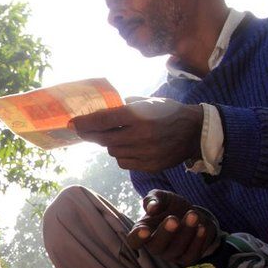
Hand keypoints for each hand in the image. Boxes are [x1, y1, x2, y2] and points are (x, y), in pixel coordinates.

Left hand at [70, 97, 203, 171]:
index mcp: (138, 116)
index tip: (72, 123)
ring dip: (109, 144)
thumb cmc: (169, 112)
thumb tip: (103, 108)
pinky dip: (121, 155)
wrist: (195, 132)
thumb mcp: (148, 101)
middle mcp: (139, 136)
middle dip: (91, 135)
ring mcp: (144, 153)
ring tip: (116, 137)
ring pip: (113, 152)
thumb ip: (125, 105)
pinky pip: (124, 163)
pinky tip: (128, 148)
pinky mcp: (149, 166)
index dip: (84, 123)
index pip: (102, 121)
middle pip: (104, 139)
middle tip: (83, 131)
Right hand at [126, 190, 219, 266]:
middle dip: (166, 233)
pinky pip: (192, 254)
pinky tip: (201, 227)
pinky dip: (198, 241)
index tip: (144, 229)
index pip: (134, 241)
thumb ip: (153, 199)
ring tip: (193, 215)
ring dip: (186, 232)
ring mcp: (171, 255)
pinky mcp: (187, 258)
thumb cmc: (171, 206)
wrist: (192, 214)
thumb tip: (152, 208)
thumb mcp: (161, 197)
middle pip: (156, 247)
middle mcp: (155, 246)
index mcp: (143, 231)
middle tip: (174, 218)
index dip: (137, 237)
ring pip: (176, 249)